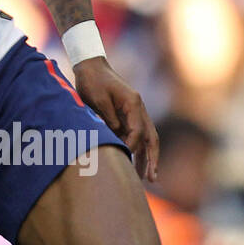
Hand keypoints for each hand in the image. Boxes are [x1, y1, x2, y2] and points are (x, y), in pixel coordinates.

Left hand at [72, 57, 158, 181]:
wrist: (91, 66)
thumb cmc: (93, 81)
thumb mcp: (97, 100)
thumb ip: (108, 119)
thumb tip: (117, 136)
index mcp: (133, 103)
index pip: (138, 131)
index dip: (131, 147)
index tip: (124, 159)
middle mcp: (139, 109)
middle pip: (151, 138)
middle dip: (152, 159)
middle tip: (152, 178)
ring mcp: (135, 112)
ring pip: (147, 139)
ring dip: (147, 158)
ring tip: (148, 178)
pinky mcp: (128, 116)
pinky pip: (137, 136)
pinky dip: (138, 150)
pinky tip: (135, 164)